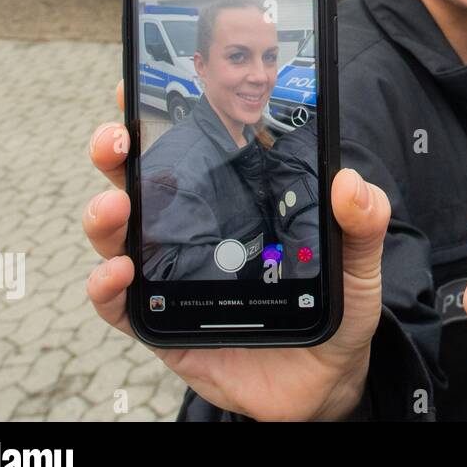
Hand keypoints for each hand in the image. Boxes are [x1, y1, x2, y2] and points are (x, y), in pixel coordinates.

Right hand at [82, 81, 386, 420]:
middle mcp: (193, 232)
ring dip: (104, 217)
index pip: (190, 151)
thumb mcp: (357, 264)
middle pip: (139, 183)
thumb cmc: (334, 311)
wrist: (325, 382)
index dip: (158, 117)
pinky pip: (119, 306)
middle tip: (116, 139)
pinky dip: (106, 287)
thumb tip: (349, 182)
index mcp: (234, 203)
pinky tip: (119, 272)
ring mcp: (172, 278)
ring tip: (116, 207)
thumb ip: (361, 223)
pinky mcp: (163, 327)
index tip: (137, 85)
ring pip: (118, 237)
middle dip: (115, 154)